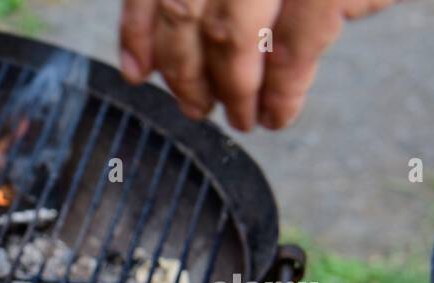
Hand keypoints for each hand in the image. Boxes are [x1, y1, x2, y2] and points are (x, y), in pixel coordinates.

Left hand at [119, 0, 398, 130]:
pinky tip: (278, 115)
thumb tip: (159, 51)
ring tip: (242, 118)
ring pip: (232, 33)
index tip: (135, 72)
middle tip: (197, 110)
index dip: (137, 29)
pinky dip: (284, 88)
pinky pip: (298, 43)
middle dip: (184, 72)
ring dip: (232, 88)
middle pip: (187, 12)